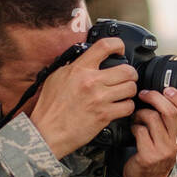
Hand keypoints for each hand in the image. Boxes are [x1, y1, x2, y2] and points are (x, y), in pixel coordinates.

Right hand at [28, 37, 138, 158]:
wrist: (46, 132)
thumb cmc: (49, 108)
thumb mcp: (57, 78)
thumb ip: (74, 67)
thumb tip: (86, 60)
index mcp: (79, 69)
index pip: (105, 46)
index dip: (118, 45)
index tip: (120, 50)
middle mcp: (91, 81)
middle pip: (127, 70)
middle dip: (130, 74)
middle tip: (126, 78)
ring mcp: (99, 98)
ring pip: (131, 88)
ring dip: (129, 91)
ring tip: (123, 94)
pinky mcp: (104, 115)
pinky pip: (128, 107)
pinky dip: (126, 107)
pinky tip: (119, 107)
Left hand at [123, 86, 176, 176]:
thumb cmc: (158, 155)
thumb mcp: (172, 139)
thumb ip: (173, 122)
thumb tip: (165, 94)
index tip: (168, 90)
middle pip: (170, 112)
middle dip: (154, 97)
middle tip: (145, 94)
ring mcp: (164, 150)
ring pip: (152, 119)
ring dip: (140, 113)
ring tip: (138, 117)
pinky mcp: (149, 155)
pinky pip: (140, 130)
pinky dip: (134, 126)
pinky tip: (134, 130)